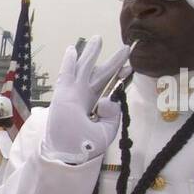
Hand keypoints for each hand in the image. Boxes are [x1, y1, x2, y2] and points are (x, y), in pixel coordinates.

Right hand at [43, 35, 129, 163]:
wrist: (66, 155)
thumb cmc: (83, 148)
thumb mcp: (106, 134)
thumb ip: (113, 118)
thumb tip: (110, 99)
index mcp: (96, 108)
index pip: (111, 88)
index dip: (120, 76)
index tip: (130, 67)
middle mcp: (86, 99)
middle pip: (102, 75)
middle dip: (113, 61)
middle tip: (126, 48)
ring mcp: (73, 95)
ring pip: (85, 69)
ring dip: (91, 53)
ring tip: (97, 38)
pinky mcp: (63, 94)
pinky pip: (66, 74)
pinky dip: (69, 61)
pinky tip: (72, 49)